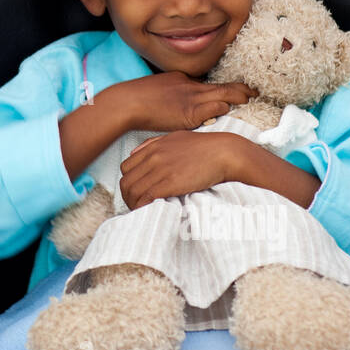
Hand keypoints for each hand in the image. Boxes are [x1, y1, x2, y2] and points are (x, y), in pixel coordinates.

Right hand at [117, 71, 256, 133]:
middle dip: (239, 88)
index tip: (235, 89)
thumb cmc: (136, 98)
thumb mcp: (158, 88)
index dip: (223, 88)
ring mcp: (190, 99)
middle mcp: (189, 86)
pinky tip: (230, 109)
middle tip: (254, 90)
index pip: (208, 84)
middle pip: (221, 85)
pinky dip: (222, 107)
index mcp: (181, 80)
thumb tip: (181, 102)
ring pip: (221, 94)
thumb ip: (173, 93)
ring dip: (237, 96)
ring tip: (250, 97)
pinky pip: (212, 108)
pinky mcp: (188, 113)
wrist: (127, 103)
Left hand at [118, 130, 242, 208]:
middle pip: (126, 182)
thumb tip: (136, 153)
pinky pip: (147, 198)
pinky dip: (143, 207)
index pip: (125, 168)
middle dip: (128, 197)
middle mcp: (153, 158)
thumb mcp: (175, 138)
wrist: (224, 152)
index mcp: (152, 148)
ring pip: (133, 192)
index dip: (128, 182)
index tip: (136, 192)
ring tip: (143, 212)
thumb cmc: (204, 146)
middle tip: (137, 206)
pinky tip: (150, 211)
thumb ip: (154, 144)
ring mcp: (160, 170)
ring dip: (134, 205)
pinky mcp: (171, 183)